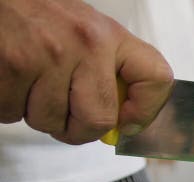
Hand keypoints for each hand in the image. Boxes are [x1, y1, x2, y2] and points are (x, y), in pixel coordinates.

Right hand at [0, 0, 173, 144]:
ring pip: (50, 121)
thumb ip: (107, 72)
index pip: (157, 78)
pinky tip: (12, 81)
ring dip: (37, 114)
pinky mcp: (12, 65)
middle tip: (65, 117)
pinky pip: (13, 113)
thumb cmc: (42, 16)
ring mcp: (48, 55)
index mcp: (110, 36)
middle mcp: (86, 43)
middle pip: (98, 120)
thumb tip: (121, 125)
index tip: (128, 123)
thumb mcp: (86, 34)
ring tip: (31, 85)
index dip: (146, 111)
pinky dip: (9, 106)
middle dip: (77, 130)